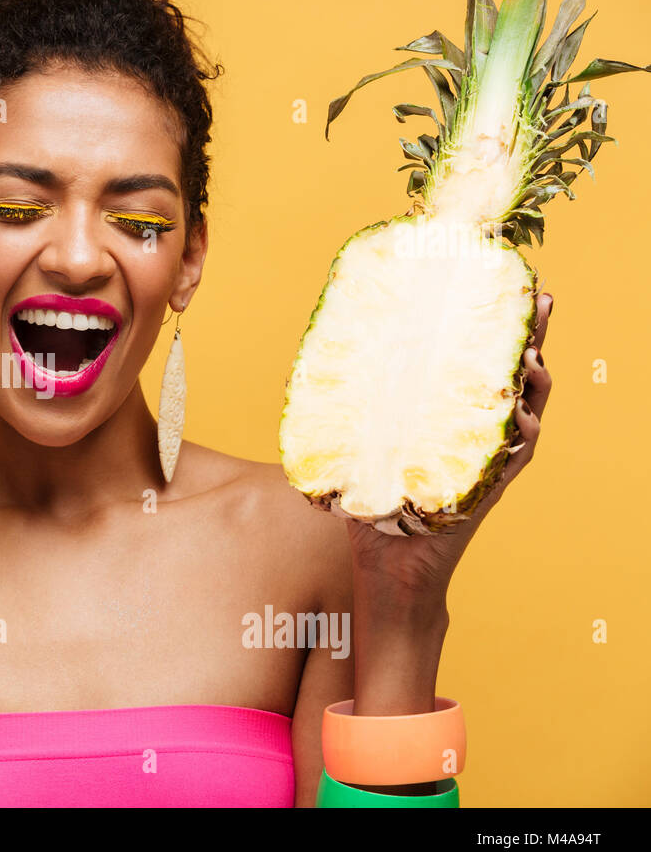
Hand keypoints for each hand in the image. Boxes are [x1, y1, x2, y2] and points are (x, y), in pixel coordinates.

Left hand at [346, 292, 553, 600]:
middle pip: (510, 374)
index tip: (494, 284)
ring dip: (534, 379)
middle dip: (529, 335)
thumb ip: (346, 411)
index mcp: (444, 416)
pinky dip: (521, 433)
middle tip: (540, 297)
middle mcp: (472, 432)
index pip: (472, 362)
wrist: (383, 567)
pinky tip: (522, 411)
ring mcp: (484, 460)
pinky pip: (515, 457)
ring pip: (524, 410)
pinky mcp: (486, 490)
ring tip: (532, 350)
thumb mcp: (355, 448)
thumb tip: (311, 364)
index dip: (488, 325)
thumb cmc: (369, 507)